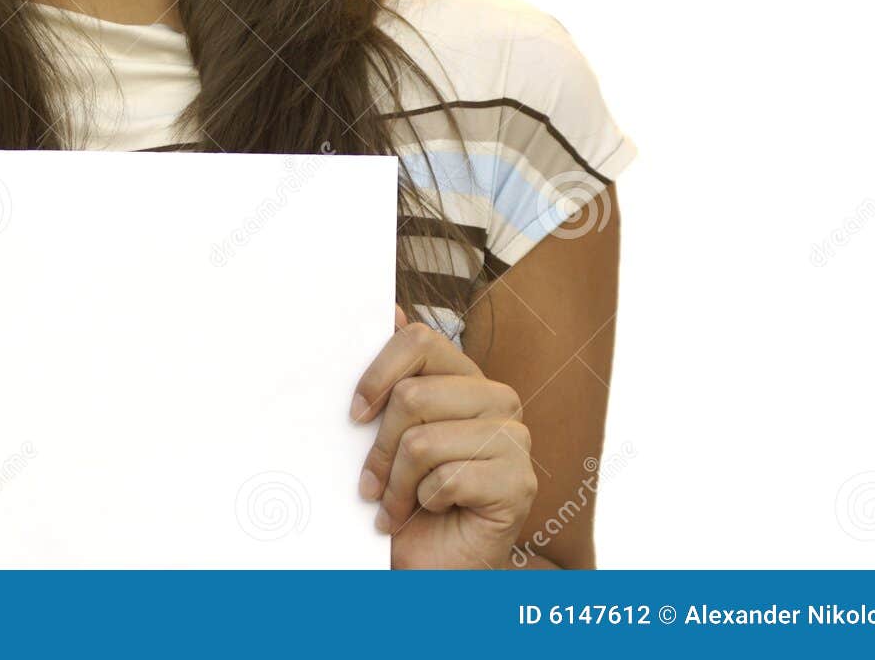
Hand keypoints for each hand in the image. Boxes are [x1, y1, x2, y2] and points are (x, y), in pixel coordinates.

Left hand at [351, 305, 537, 568]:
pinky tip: (428, 514)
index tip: (354, 413)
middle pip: (414, 396)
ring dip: (396, 484)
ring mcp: (515, 439)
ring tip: (395, 504)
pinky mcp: (520, 481)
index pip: (420, 341)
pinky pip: (446, 479)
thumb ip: (392, 376)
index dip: (377, 374)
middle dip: (380, 448)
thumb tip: (390, 310)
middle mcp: (497, 399)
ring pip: (423, 442)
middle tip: (370, 482)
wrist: (430, 565)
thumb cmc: (406, 497)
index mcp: (465, 377)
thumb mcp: (386, 432)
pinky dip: (422, 504)